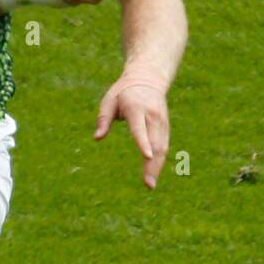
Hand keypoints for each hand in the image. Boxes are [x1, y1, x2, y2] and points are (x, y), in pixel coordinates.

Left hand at [94, 66, 170, 188]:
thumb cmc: (123, 93)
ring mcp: (162, 122)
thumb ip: (103, 119)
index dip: (144, 142)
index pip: (140, 128)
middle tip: (148, 183)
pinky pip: (164, 146)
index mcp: (137, 108)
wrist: (148, 79)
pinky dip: (160, 161)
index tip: (147, 156)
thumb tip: (97, 138)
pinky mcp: (166, 127)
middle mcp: (152, 116)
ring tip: (150, 184)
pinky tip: (153, 174)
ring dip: (157, 167)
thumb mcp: (108, 101)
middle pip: (155, 142)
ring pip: (162, 147)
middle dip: (152, 164)